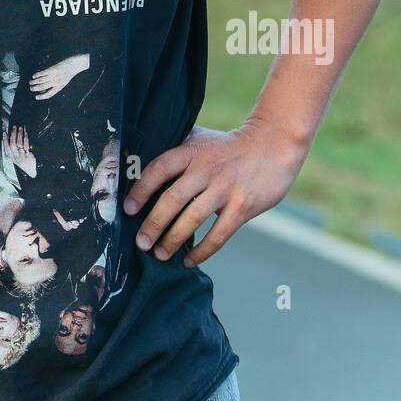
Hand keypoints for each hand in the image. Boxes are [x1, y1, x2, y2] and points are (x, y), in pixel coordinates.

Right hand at [4, 125, 36, 175]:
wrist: (31, 171)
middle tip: (14, 127)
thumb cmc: (24, 164)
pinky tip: (26, 134)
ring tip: (20, 128)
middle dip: (13, 134)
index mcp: (12, 157)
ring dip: (19, 134)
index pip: (6, 147)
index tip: (5, 133)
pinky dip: (25, 138)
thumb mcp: (16, 159)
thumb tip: (11, 139)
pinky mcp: (29, 155)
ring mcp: (23, 156)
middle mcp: (16, 156)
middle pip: (12, 144)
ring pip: (19, 143)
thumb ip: (13, 151)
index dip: (5, 140)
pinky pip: (26, 145)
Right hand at [29, 53, 88, 98]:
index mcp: (59, 87)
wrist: (73, 65)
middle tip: (31, 88)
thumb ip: (56, 85)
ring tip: (30, 82)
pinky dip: (37, 75)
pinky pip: (43, 73)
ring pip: (42, 80)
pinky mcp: (52, 69)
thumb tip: (45, 88)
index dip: (42, 96)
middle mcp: (56, 82)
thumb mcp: (63, 82)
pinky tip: (33, 76)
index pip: (49, 94)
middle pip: (43, 87)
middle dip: (36, 88)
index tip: (36, 97)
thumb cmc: (68, 74)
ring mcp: (54, 75)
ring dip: (35, 82)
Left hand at [123, 119, 308, 267]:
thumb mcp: (199, 140)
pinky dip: (202, 251)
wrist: (272, 146)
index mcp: (191, 151)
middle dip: (153, 223)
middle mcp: (206, 169)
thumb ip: (175, 152)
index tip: (128, 210)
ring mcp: (225, 188)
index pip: (160, 169)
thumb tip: (139, 170)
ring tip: (159, 254)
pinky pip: (218, 234)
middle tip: (141, 243)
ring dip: (173, 240)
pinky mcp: (242, 206)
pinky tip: (189, 260)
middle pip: (173, 198)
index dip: (141, 189)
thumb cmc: (226, 147)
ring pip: (193, 219)